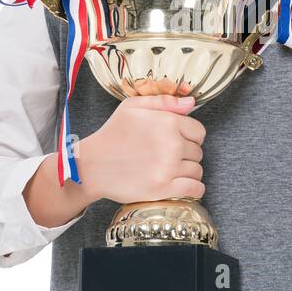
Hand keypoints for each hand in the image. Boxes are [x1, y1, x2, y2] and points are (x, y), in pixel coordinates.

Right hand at [77, 94, 205, 205]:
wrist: (92, 165)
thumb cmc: (112, 134)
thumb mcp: (132, 107)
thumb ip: (164, 101)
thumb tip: (191, 102)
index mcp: (167, 122)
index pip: (199, 132)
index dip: (189, 136)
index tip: (178, 140)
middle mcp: (171, 145)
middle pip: (198, 152)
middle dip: (187, 153)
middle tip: (168, 156)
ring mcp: (168, 168)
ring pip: (197, 170)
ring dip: (188, 171)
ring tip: (171, 170)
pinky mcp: (163, 189)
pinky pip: (195, 189)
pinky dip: (194, 188)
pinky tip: (183, 185)